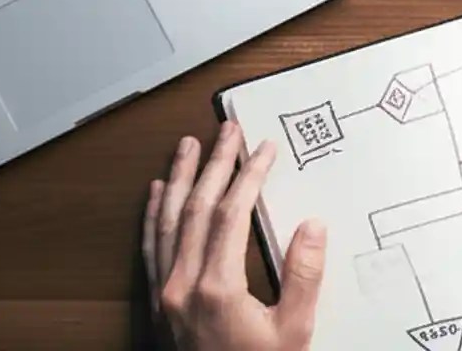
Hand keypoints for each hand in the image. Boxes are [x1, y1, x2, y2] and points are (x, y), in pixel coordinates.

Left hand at [142, 122, 327, 350]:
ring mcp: (165, 293)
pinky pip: (150, 248)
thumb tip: (311, 227)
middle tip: (227, 130)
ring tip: (188, 147)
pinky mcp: (157, 304)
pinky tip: (157, 193)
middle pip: (196, 208)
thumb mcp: (292, 334)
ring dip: (179, 179)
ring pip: (167, 222)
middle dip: (215, 164)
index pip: (231, 214)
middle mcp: (182, 285)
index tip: (263, 148)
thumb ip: (302, 278)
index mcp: (217, 288)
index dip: (248, 175)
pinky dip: (153, 216)